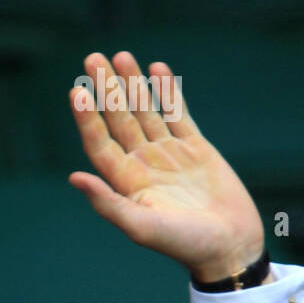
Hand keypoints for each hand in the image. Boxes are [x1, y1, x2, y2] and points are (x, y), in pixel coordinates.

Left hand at [68, 50, 266, 283]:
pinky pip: (178, 113)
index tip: (76, 92)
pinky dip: (168, 92)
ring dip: (133, 84)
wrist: (230, 247)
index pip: (100, 145)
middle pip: (120, 120)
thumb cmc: (184, 244)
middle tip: (93, 58)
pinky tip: (156, 70)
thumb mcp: (141, 226)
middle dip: (107, 90)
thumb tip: (74, 177)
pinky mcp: (197, 149)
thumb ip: (108, 203)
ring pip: (147, 111)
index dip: (88, 119)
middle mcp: (144, 166)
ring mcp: (170, 156)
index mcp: (127, 185)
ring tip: (121, 55)